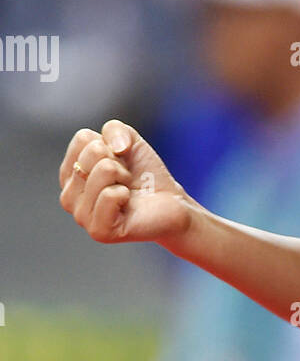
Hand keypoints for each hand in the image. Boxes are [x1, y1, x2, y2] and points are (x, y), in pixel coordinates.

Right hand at [59, 119, 195, 247]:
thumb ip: (114, 129)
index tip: (119, 162)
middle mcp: (69, 196)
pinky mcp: (98, 231)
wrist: (170, 202)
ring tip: (128, 192)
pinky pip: (109, 195)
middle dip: (118, 161)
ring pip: (102, 171)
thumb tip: (114, 148)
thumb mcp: (129, 140)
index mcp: (70, 174)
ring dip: (124, 177)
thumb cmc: (145, 174)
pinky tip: (127, 205)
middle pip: (92, 153)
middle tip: (126, 179)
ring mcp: (81, 216)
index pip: (82, 139)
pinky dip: (125, 194)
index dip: (109, 144)